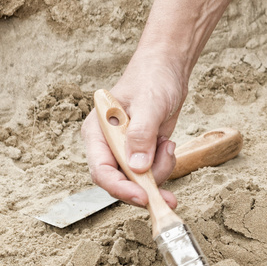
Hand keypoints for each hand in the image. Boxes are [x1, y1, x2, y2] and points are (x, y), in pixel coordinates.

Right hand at [82, 52, 187, 207]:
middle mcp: (108, 144)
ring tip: (168, 145)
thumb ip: (142, 134)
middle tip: (166, 197)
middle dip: (143, 188)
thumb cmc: (153, 78)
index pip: (101, 170)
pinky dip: (164, 164)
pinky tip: (168, 143)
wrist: (168, 67)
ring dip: (158, 171)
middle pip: (119, 181)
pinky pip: (152, 170)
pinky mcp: (143, 150)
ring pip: (138, 179)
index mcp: (98, 132)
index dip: (120, 187)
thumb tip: (137, 167)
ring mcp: (125, 149)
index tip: (142, 196)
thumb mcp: (149, 104)